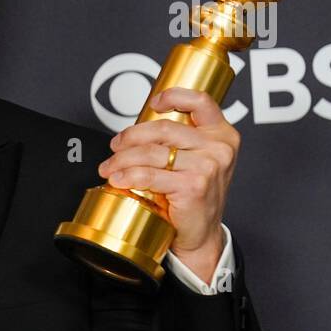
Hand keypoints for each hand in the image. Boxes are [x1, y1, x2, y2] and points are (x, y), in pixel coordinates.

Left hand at [96, 87, 238, 271]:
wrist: (201, 234)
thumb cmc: (193, 195)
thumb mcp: (196, 160)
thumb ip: (179, 141)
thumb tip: (135, 131)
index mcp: (222, 134)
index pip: (200, 101)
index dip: (173, 96)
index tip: (153, 104)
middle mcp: (218, 147)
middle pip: (163, 129)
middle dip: (130, 136)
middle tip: (115, 146)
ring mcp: (208, 166)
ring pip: (151, 152)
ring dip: (122, 160)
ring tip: (109, 168)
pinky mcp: (193, 186)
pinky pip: (149, 175)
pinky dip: (127, 176)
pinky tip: (117, 179)